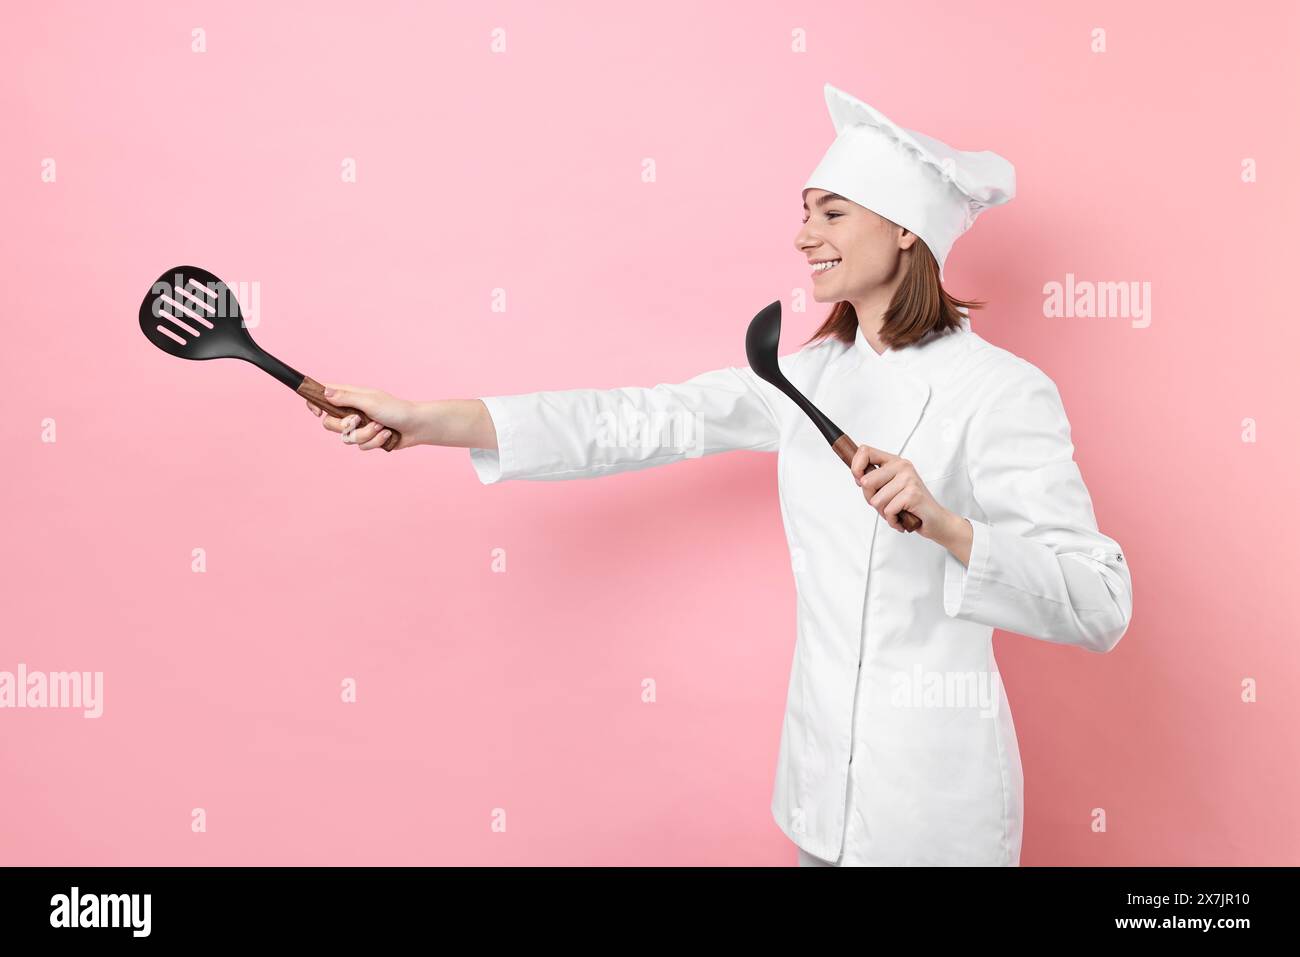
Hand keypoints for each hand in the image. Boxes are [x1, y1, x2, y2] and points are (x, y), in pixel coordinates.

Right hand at [304, 383, 426, 451]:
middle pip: (329, 423)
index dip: (315, 403)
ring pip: (347, 438)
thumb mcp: (369, 401)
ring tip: (381, 427)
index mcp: (351, 396)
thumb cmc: (395, 409)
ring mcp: (360, 426)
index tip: (317, 412)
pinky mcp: (368, 439)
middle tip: (356, 422)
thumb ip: (346, 398)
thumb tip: (324, 392)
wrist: (416, 426)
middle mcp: (352, 410)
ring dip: (365, 435)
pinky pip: (361, 447)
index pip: (324, 395)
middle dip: (343, 427)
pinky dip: (374, 442)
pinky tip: (387, 434)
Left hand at [849, 444, 958, 541]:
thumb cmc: (910, 506)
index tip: (860, 481)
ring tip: (897, 511)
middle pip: (866, 481)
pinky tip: (902, 518)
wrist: (936, 520)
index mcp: (894, 462)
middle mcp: (902, 466)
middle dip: (871, 500)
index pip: (865, 451)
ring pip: (876, 500)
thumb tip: (857, 477)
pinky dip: (892, 520)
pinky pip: (888, 510)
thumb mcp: (889, 488)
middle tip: (887, 504)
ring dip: (883, 512)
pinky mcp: (913, 494)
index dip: (856, 468)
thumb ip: (874, 480)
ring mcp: (908, 479)